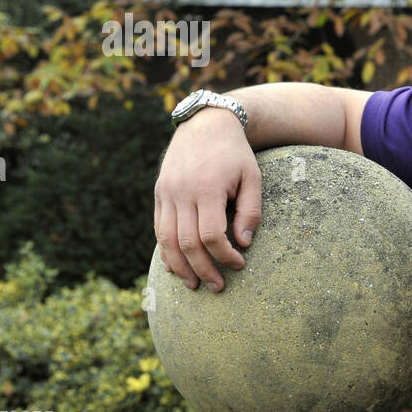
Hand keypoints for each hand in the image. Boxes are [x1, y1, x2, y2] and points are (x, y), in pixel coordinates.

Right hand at [153, 107, 260, 291]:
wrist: (205, 124)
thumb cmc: (235, 154)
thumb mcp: (253, 178)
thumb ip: (250, 211)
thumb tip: (242, 243)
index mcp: (207, 188)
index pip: (211, 235)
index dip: (224, 255)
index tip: (239, 264)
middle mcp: (181, 192)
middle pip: (186, 243)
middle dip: (202, 269)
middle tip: (217, 286)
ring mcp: (166, 193)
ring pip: (166, 240)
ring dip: (180, 267)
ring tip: (194, 284)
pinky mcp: (159, 194)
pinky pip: (158, 229)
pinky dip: (166, 251)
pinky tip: (177, 267)